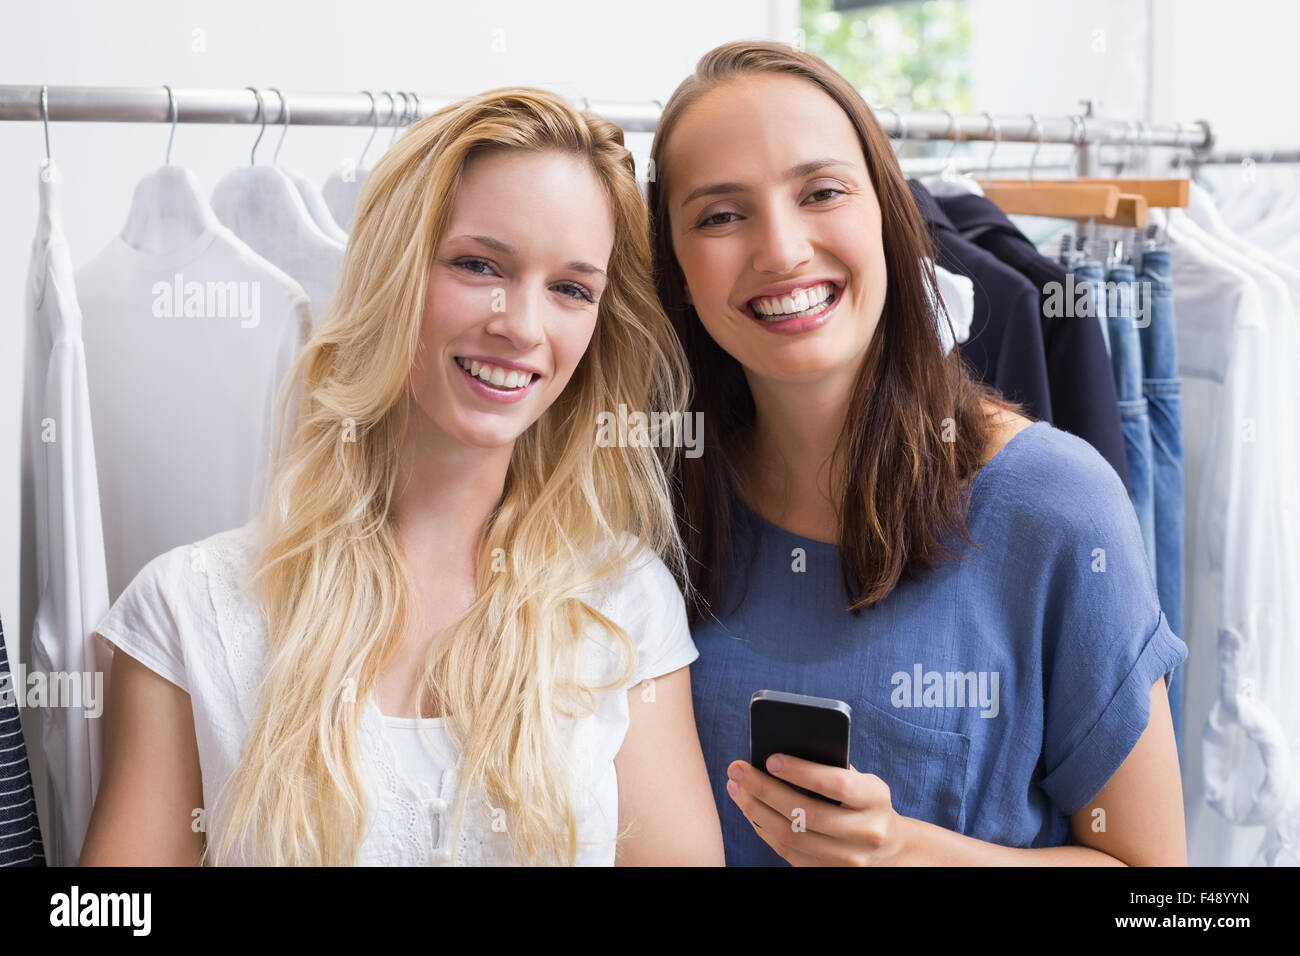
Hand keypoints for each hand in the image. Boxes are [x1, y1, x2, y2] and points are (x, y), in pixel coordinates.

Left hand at [725, 755, 910, 865]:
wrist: (889, 848)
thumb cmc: (865, 802)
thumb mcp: (862, 780)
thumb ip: (831, 767)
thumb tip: (776, 756)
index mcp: (875, 800)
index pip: (836, 785)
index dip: (801, 772)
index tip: (770, 758)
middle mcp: (865, 833)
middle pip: (804, 814)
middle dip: (763, 789)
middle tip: (736, 769)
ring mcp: (847, 859)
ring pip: (790, 837)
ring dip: (755, 810)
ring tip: (736, 787)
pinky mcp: (829, 873)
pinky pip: (787, 852)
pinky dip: (763, 829)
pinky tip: (749, 809)